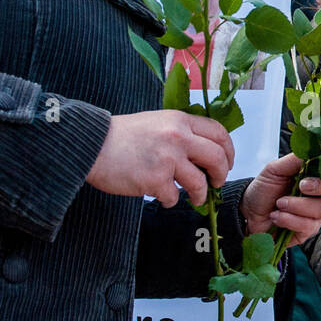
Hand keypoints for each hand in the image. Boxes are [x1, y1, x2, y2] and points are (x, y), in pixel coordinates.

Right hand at [85, 111, 233, 207]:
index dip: (229, 150)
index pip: (219, 132)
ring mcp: (168, 159)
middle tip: (216, 182)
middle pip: (217, 158)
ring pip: (200, 182)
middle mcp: (178, 137)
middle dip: (221, 174)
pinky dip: (170, 200)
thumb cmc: (121, 135)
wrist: (91, 144)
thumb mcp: (156, 122)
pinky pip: (173, 197)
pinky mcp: (155, 180)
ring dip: (200, 194)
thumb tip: (202, 151)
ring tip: (194, 198)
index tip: (227, 162)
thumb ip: (180, 132)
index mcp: (180, 120)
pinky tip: (162, 197)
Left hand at [242, 153, 320, 244]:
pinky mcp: (307, 231)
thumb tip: (314, 151)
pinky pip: (307, 225)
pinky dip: (289, 219)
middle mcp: (319, 195)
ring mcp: (315, 214)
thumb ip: (295, 160)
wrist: (247, 211)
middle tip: (301, 185)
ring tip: (279, 203)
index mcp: (315, 176)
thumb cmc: (264, 189)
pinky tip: (276, 216)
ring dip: (296, 205)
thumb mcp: (275, 169)